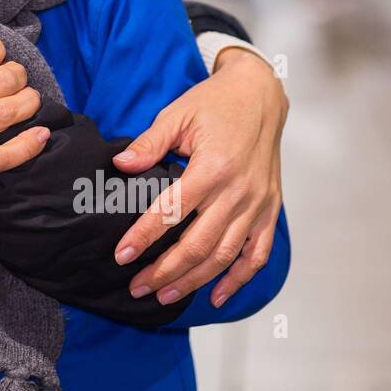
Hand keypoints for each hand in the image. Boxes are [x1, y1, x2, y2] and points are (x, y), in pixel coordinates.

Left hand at [110, 47, 286, 307]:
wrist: (260, 95)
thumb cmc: (216, 103)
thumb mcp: (177, 115)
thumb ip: (149, 144)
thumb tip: (121, 165)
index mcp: (213, 167)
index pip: (172, 212)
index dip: (145, 236)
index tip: (122, 256)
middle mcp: (239, 192)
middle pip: (199, 244)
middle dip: (166, 271)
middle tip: (138, 287)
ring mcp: (258, 204)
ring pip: (225, 255)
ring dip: (195, 281)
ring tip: (165, 296)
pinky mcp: (270, 210)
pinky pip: (257, 254)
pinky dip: (239, 279)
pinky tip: (216, 295)